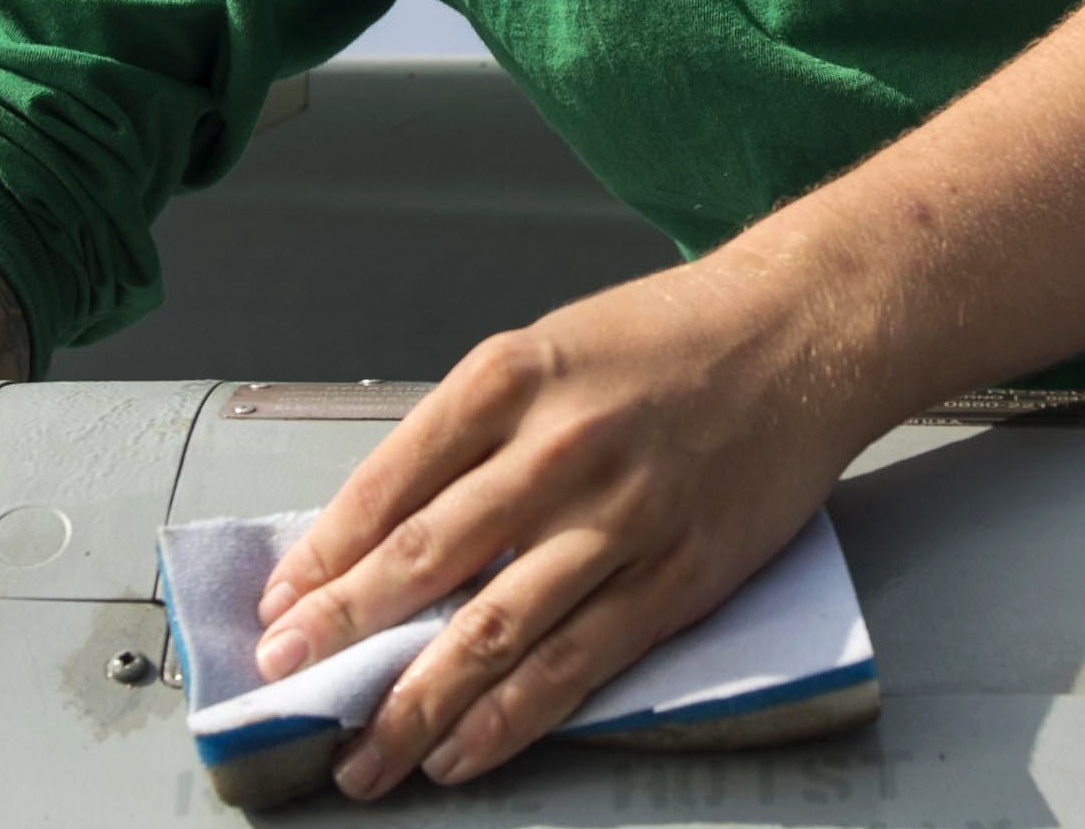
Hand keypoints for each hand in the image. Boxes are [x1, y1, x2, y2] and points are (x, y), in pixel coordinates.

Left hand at [248, 264, 878, 799]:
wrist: (804, 330)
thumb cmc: (674, 336)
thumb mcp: (555, 348)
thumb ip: (477, 431)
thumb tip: (387, 529)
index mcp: (514, 376)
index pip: (390, 480)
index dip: (324, 555)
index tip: (280, 608)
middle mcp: (561, 447)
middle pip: (427, 559)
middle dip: (342, 632)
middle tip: (285, 684)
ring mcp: (620, 518)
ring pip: (493, 628)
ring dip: (414, 703)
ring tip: (361, 754)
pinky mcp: (677, 575)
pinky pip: (577, 662)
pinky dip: (509, 717)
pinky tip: (460, 748)